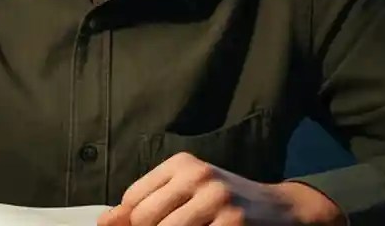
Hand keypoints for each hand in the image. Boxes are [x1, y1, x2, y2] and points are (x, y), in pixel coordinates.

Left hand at [97, 152, 344, 225]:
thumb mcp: (187, 193)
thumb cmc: (226, 203)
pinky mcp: (233, 224)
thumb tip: (103, 223)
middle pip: (145, 219)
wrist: (281, 210)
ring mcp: (218, 200)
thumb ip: (145, 206)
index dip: (132, 224)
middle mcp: (199, 176)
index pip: (133, 200)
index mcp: (183, 165)